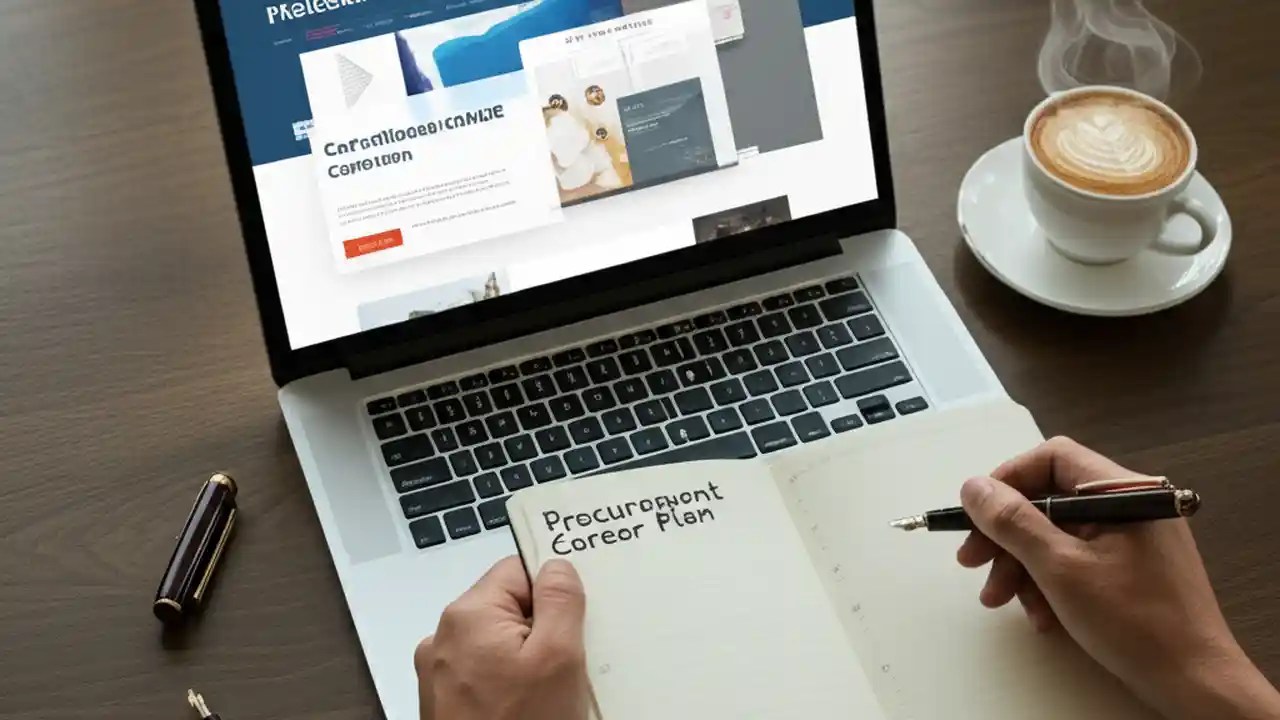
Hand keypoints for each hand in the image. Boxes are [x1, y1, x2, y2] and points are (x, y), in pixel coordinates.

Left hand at [415, 557, 588, 719]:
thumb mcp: (558, 658)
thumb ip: (560, 601)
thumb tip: (557, 565)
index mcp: (468, 614)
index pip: (517, 571)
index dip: (551, 590)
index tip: (576, 612)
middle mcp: (445, 638)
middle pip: (508, 608)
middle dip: (543, 629)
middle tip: (569, 660)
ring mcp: (442, 672)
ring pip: (499, 644)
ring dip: (528, 660)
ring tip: (550, 692)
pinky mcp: (446, 700)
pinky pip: (486, 673)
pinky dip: (510, 684)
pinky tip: (530, 707)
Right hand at [958, 437, 1279, 719]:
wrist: (1194, 681)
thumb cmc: (1133, 620)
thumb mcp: (1061, 568)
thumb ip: (1014, 522)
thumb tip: (974, 487)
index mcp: (1124, 490)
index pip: (1053, 458)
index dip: (1007, 481)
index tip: (976, 515)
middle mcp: (1131, 504)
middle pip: (1050, 499)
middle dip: (1006, 534)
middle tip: (973, 563)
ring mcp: (1133, 537)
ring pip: (1058, 534)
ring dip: (1022, 565)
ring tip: (1002, 601)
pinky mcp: (1132, 567)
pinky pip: (1078, 559)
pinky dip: (1051, 582)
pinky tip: (1041, 614)